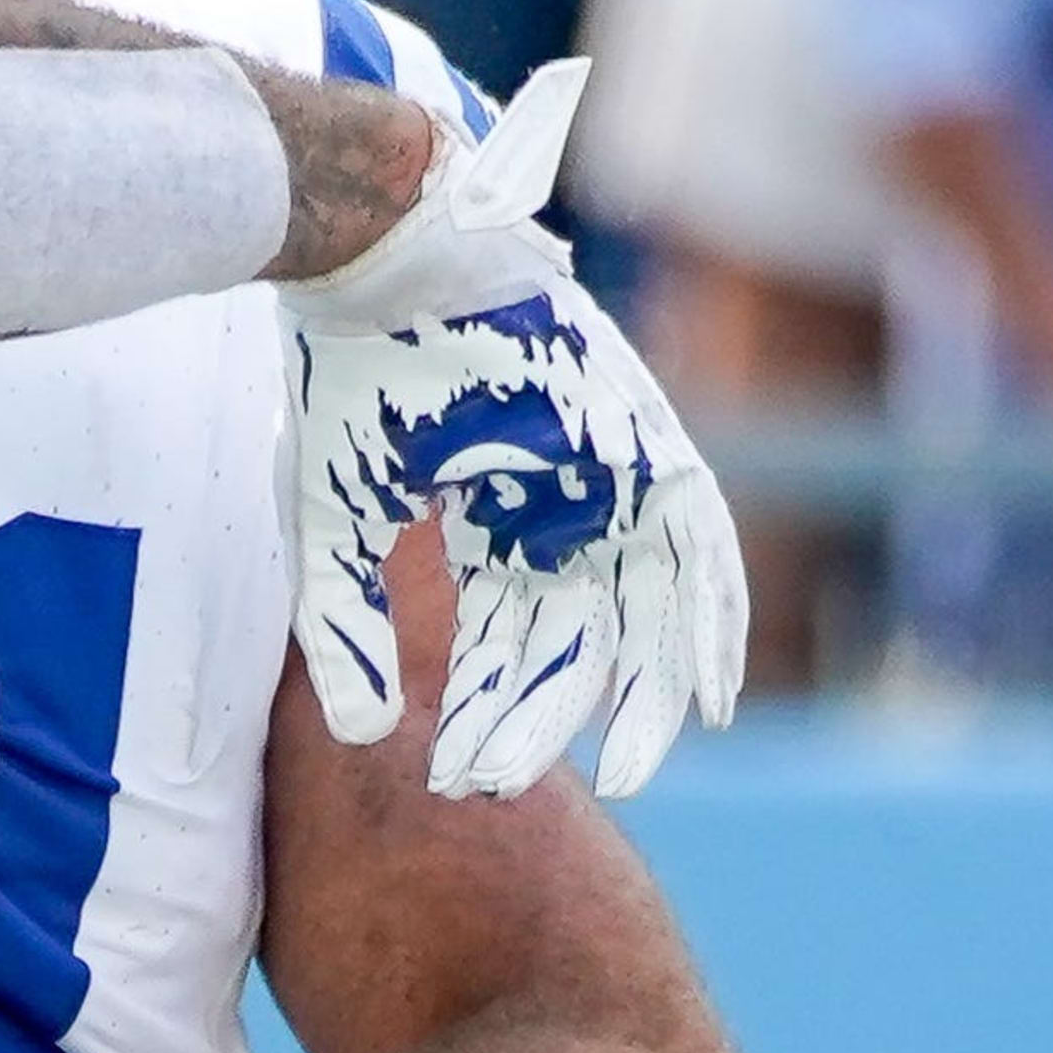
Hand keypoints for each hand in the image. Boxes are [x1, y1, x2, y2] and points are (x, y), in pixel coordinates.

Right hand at [284, 59, 748, 800]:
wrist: (384, 263)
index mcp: (496, 522)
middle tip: (544, 789)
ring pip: (651, 599)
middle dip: (556, 716)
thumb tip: (366, 735)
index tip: (463, 780)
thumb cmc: (354, 379)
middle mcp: (562, 504)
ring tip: (644, 765)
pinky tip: (714, 683)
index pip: (505, 641)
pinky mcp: (643, 433)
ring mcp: (609, 469)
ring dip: (653, 683)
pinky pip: (699, 537)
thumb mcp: (338, 525)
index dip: (488, 713)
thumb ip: (348, 626)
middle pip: (580, 635)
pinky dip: (710, 610)